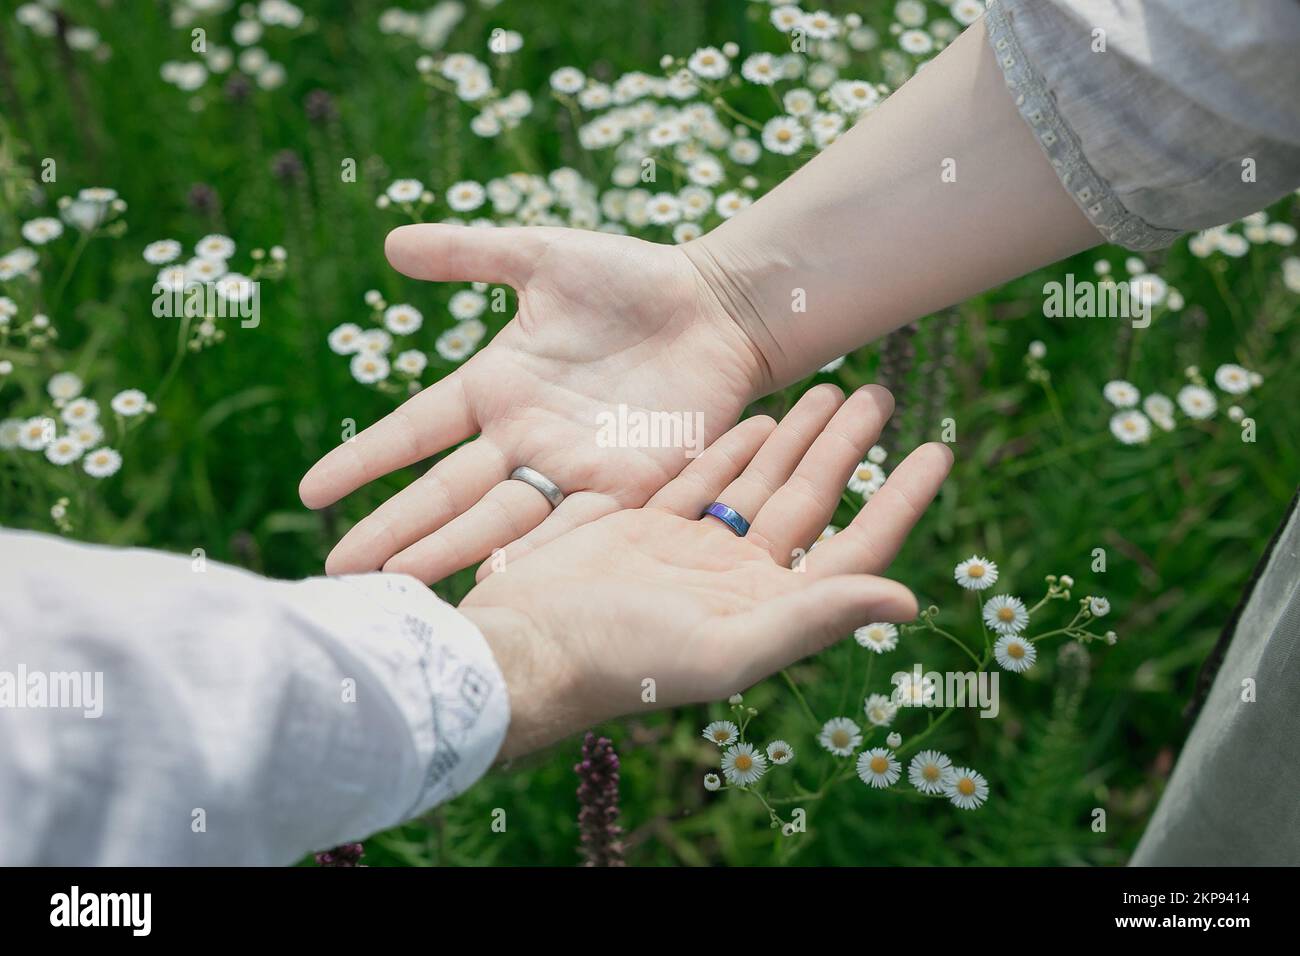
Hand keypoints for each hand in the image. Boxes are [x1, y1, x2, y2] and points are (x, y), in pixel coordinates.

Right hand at [299, 224, 765, 582]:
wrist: (719, 308)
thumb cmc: (633, 280)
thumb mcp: (542, 259)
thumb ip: (470, 254)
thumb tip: (391, 243)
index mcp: (496, 388)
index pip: (416, 431)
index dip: (367, 459)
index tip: (311, 491)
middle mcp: (525, 438)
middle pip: (447, 491)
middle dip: (395, 529)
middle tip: (341, 574)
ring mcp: (574, 467)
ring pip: (501, 518)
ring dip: (452, 551)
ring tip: (401, 587)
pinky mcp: (629, 486)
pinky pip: (577, 524)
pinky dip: (541, 554)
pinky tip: (500, 584)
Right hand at [457, 384, 951, 759]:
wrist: (524, 648)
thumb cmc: (624, 658)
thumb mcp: (727, 645)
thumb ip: (815, 618)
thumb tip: (908, 602)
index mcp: (770, 610)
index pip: (856, 547)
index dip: (900, 500)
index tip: (940, 449)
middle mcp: (739, 580)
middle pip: (812, 501)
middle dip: (849, 449)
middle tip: (882, 393)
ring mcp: (692, 553)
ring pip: (761, 483)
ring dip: (798, 439)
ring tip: (834, 392)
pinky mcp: (645, 530)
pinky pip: (705, 480)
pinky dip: (735, 448)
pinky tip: (762, 418)